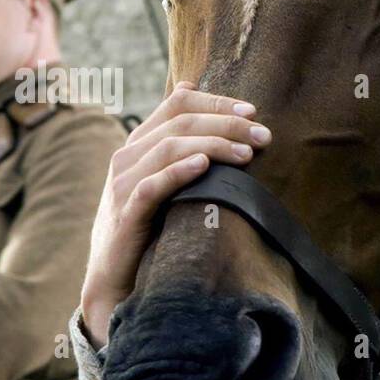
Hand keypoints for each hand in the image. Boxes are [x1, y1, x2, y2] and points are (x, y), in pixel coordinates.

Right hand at [78, 81, 271, 346]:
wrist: (116, 277)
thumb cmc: (151, 226)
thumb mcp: (168, 183)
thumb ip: (185, 151)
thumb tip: (217, 114)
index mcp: (140, 144)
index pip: (177, 104)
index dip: (216, 102)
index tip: (253, 111)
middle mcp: (128, 157)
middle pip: (180, 123)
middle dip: (226, 125)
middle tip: (263, 135)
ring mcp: (123, 184)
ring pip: (169, 148)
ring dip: (212, 146)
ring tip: (246, 154)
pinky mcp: (126, 214)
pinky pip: (151, 186)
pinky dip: (178, 172)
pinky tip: (204, 166)